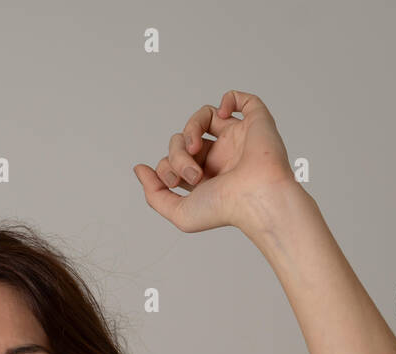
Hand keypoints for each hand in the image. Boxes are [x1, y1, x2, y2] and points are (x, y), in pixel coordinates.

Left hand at [133, 90, 297, 233]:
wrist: (255, 199)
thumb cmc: (224, 210)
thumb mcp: (179, 213)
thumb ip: (154, 194)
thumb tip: (139, 169)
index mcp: (206, 177)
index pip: (174, 160)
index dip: (165, 168)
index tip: (172, 183)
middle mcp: (221, 156)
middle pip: (183, 139)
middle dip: (177, 156)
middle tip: (191, 175)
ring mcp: (238, 138)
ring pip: (202, 118)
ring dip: (189, 130)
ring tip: (194, 148)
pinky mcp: (255, 123)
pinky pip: (240, 99)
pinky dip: (228, 99)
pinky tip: (222, 114)